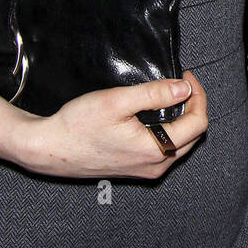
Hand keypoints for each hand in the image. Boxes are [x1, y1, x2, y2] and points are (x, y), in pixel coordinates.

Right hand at [17, 70, 207, 179]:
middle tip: (181, 83)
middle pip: (192, 136)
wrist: (49, 149)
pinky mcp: (133, 169)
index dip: (197, 96)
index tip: (185, 76)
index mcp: (155, 151)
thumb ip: (155, 94)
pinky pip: (163, 150)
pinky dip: (167, 130)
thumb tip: (183, 88)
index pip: (197, 124)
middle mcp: (155, 166)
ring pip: (179, 144)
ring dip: (181, 119)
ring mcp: (144, 171)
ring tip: (170, 96)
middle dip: (193, 107)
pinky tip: (153, 115)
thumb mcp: (118, 101)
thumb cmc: (78, 125)